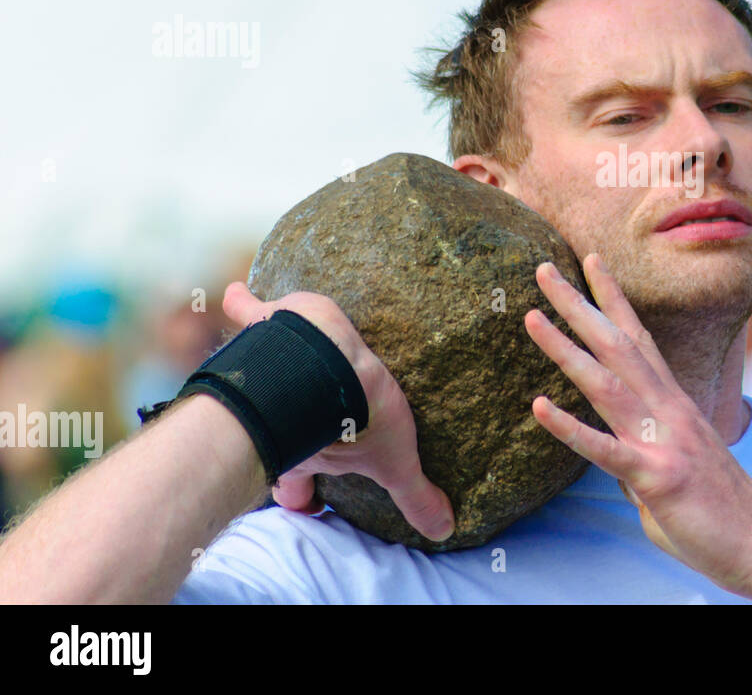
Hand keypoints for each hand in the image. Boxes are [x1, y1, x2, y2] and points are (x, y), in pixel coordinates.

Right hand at [221, 281, 454, 541]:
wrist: (325, 360)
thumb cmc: (356, 413)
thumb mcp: (395, 460)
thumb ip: (415, 495)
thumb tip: (444, 531)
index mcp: (310, 452)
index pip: (295, 487)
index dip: (300, 500)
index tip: (304, 504)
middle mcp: (284, 417)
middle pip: (275, 440)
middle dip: (280, 450)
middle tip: (293, 452)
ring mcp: (272, 372)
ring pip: (261, 383)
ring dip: (265, 377)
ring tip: (278, 358)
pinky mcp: (270, 328)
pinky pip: (248, 311)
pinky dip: (241, 302)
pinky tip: (235, 290)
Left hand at [524, 254, 751, 599]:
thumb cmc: (717, 510)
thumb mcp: (671, 469)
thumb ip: (638, 455)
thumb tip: (613, 456)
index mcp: (673, 402)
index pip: (638, 338)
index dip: (612, 298)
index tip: (589, 261)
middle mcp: (668, 410)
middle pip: (616, 345)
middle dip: (577, 304)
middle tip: (542, 268)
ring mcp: (663, 441)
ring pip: (606, 383)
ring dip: (565, 348)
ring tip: (530, 318)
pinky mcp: (657, 478)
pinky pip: (604, 450)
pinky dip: (569, 427)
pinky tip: (537, 407)